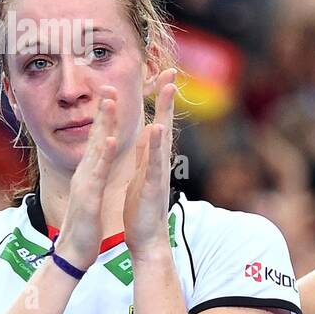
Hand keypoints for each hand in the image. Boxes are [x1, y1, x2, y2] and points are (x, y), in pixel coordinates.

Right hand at [55, 87, 118, 269]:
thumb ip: (93, 174)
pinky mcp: (88, 195)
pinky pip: (97, 172)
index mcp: (90, 171)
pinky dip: (104, 154)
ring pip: (96, 148)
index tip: (113, 94)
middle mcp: (85, 171)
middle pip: (96, 135)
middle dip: (103, 110)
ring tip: (111, 102)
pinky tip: (112, 139)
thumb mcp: (92, 191)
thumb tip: (97, 161)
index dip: (106, 116)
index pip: (100, 139)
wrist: (74, 251)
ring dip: (104, 124)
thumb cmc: (85, 222)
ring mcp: (85, 181)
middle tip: (110, 84)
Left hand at [125, 68, 176, 262]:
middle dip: (167, 100)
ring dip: (165, 114)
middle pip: (164, 125)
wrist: (145, 240)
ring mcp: (157, 175)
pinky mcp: (152, 188)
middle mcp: (159, 164)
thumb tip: (150, 133)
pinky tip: (157, 129)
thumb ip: (147, 155)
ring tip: (168, 92)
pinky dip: (156, 146)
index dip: (160, 103)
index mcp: (151, 161)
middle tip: (172, 73)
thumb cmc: (141, 211)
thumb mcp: (141, 176)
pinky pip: (153, 163)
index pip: (157, 125)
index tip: (164, 78)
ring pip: (162, 140)